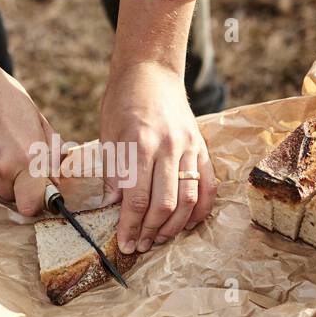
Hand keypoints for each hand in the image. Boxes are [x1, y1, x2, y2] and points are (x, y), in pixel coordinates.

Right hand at [0, 10, 53, 215]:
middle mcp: (1, 168)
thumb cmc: (2, 94)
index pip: (32, 205)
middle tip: (11, 155)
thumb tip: (58, 173)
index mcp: (27, 157)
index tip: (35, 191)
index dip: (35, 200)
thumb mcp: (35, 116)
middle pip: (11, 197)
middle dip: (15, 183)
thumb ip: (50, 149)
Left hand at [100, 0, 217, 253]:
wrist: (150, 71)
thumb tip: (116, 205)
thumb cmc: (121, 102)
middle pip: (164, 204)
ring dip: (174, 226)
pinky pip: (208, 187)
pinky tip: (186, 224)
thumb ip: (113, 170)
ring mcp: (188, 147)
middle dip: (150, 231)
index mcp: (139, 143)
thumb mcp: (107, 134)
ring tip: (159, 238)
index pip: (136, 197)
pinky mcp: (201, 148)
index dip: (129, 226)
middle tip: (139, 245)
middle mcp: (167, 147)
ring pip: (188, 200)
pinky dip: (199, 211)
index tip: (124, 243)